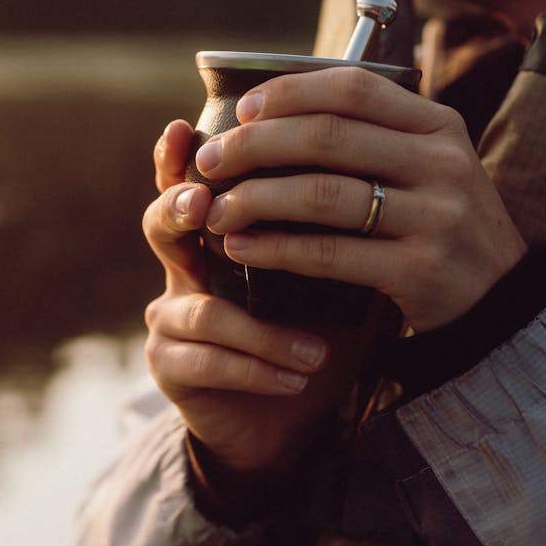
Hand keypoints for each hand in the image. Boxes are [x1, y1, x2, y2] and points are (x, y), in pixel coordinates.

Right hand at [143, 120, 387, 474]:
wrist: (291, 418)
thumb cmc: (312, 334)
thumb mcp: (331, 276)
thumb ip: (336, 230)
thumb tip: (385, 170)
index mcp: (216, 236)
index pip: (187, 182)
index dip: (176, 156)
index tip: (185, 126)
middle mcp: (183, 269)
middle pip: (160, 224)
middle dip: (181, 210)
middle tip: (207, 205)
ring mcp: (170, 320)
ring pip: (203, 310)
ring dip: (265, 333)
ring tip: (315, 352)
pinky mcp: (171, 369)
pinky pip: (209, 362)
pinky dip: (261, 369)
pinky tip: (299, 378)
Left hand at [195, 67, 525, 331]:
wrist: (499, 300)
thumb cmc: (438, 224)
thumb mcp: (425, 165)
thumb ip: (370, 135)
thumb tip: (271, 106)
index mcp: (439, 124)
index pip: (352, 88)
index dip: (288, 93)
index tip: (241, 110)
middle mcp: (442, 162)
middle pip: (327, 137)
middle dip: (254, 145)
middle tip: (210, 161)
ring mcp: (435, 216)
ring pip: (322, 194)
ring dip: (255, 199)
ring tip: (217, 211)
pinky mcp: (419, 269)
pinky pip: (328, 253)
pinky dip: (275, 248)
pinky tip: (243, 247)